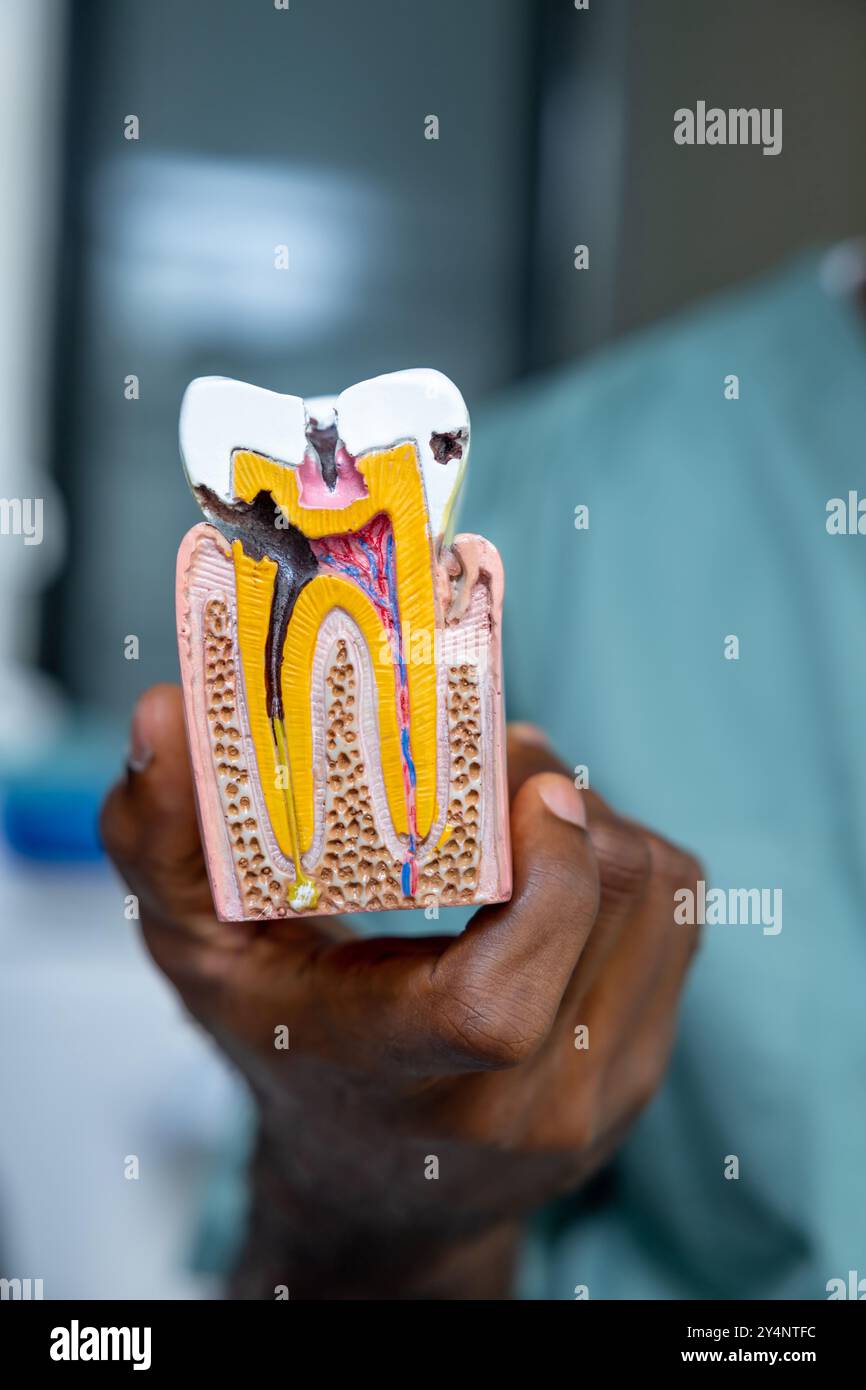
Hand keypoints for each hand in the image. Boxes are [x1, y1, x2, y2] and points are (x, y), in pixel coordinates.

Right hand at [101, 685, 700, 1298]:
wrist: (380, 1182)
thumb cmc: (285, 1049)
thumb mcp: (199, 948)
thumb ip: (165, 838)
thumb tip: (161, 714)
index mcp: (390, 1074)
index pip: (497, 1005)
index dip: (537, 880)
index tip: (523, 787)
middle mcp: (514, 1107)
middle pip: (608, 913)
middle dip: (566, 806)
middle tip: (501, 756)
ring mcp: (596, 1096)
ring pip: (664, 902)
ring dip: (599, 825)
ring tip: (524, 808)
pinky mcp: (641, 1069)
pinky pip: (679, 924)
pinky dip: (627, 865)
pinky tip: (559, 865)